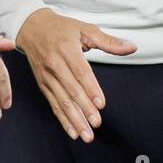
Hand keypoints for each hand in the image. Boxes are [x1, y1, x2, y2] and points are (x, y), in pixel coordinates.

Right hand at [14, 8, 136, 142]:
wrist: (31, 27)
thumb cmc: (61, 28)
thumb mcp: (85, 29)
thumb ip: (108, 41)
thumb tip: (131, 47)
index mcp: (66, 49)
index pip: (80, 71)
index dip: (91, 88)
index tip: (100, 103)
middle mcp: (54, 64)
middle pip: (71, 89)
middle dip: (84, 108)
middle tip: (96, 123)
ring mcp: (47, 76)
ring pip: (62, 101)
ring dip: (74, 119)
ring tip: (86, 134)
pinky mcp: (43, 84)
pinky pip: (53, 104)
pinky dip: (62, 119)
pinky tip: (72, 131)